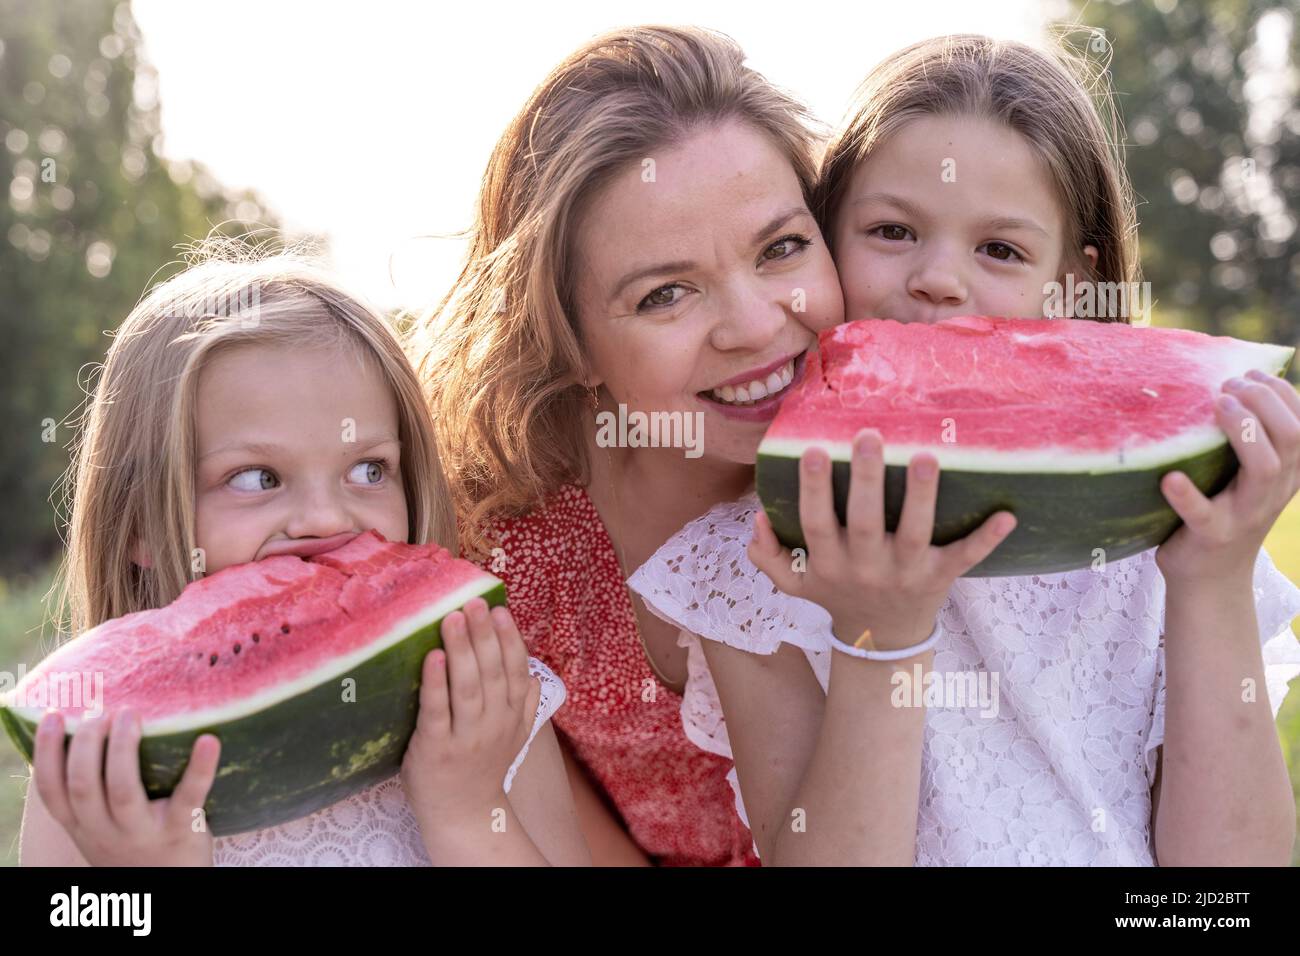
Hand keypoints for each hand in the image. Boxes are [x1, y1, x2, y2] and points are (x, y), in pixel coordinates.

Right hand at [33, 709, 219, 865]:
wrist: (170, 883)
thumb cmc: (134, 843)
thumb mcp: (100, 827)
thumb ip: (90, 794)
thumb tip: (85, 730)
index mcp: (81, 826)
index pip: (51, 791)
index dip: (46, 753)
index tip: (52, 717)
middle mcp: (104, 831)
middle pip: (83, 786)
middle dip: (87, 744)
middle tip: (101, 713)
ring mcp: (142, 833)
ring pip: (122, 791)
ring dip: (122, 749)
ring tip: (130, 715)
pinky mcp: (181, 831)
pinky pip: (189, 797)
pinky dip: (199, 767)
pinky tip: (208, 740)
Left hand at [401, 599, 540, 830]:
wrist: (462, 814)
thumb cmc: (481, 766)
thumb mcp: (513, 736)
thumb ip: (525, 705)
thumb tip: (533, 673)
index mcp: (513, 717)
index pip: (517, 672)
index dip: (510, 639)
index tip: (501, 610)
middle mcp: (495, 725)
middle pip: (493, 673)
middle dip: (485, 635)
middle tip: (475, 603)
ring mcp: (467, 738)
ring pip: (469, 687)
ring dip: (462, 650)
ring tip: (453, 619)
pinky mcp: (436, 749)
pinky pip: (438, 712)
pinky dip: (436, 683)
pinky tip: (433, 657)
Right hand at [749, 429, 1015, 649]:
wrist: (880, 640)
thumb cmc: (836, 593)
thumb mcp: (794, 584)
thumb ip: (768, 555)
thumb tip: (757, 518)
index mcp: (828, 564)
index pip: (816, 523)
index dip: (813, 490)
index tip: (815, 450)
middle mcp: (866, 569)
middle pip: (864, 523)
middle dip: (866, 479)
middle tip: (869, 435)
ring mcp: (906, 574)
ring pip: (912, 535)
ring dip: (921, 497)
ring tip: (925, 455)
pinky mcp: (940, 578)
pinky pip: (964, 559)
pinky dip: (986, 540)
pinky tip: (1007, 515)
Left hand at [1157, 369, 1299, 582]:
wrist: (1209, 579)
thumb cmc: (1222, 511)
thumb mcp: (1245, 476)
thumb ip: (1249, 440)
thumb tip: (1230, 385)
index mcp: (1287, 474)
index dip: (1282, 392)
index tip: (1249, 373)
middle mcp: (1274, 491)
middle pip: (1291, 438)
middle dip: (1263, 402)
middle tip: (1227, 387)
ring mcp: (1245, 514)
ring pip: (1263, 468)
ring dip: (1243, 430)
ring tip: (1217, 405)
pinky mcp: (1212, 535)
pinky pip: (1204, 514)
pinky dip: (1187, 495)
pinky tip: (1170, 478)